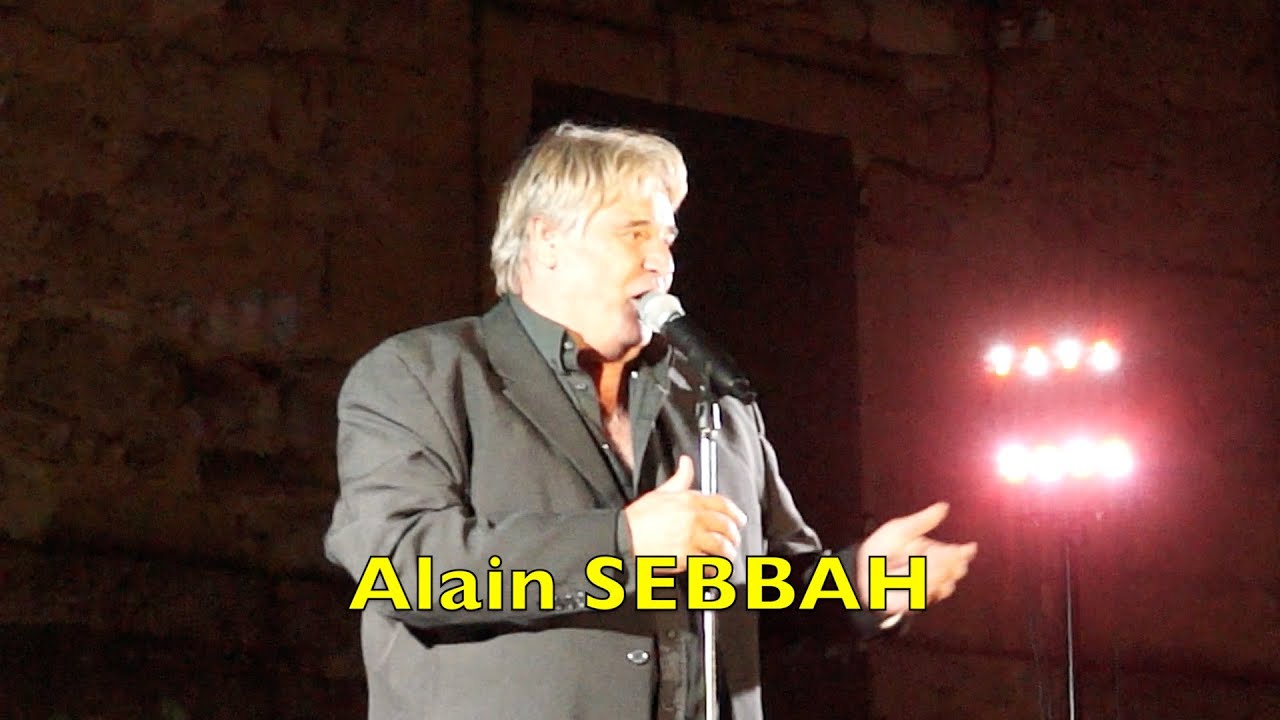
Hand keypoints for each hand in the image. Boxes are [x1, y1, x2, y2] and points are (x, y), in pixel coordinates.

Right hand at [623, 455, 747, 573]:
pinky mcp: (686, 557)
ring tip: (727, 555)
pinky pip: (708, 563)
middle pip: (726, 526)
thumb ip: (680, 478)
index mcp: (690, 500)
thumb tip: (686, 463)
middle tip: (734, 540)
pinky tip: (712, 568)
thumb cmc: (639, 517)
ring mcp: (691, 538)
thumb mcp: (661, 491)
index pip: (723, 504)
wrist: (624, 537)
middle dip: (734, 535)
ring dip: (727, 552)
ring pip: (721, 546)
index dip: (735, 513)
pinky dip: (714, 567)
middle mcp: (694, 518)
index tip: (739, 520)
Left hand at [856, 502, 976, 615]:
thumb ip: (923, 521)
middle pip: (955, 571)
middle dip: (951, 564)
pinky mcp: (917, 601)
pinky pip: (928, 595)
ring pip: (944, 584)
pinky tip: (913, 579)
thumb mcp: (900, 530)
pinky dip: (922, 587)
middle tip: (939, 556)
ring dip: (933, 574)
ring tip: (916, 565)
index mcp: (933, 553)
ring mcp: (927, 588)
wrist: (861, 570)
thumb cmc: (881, 548)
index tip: (968, 549)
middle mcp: (934, 571)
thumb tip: (944, 506)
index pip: (956, 555)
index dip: (962, 553)